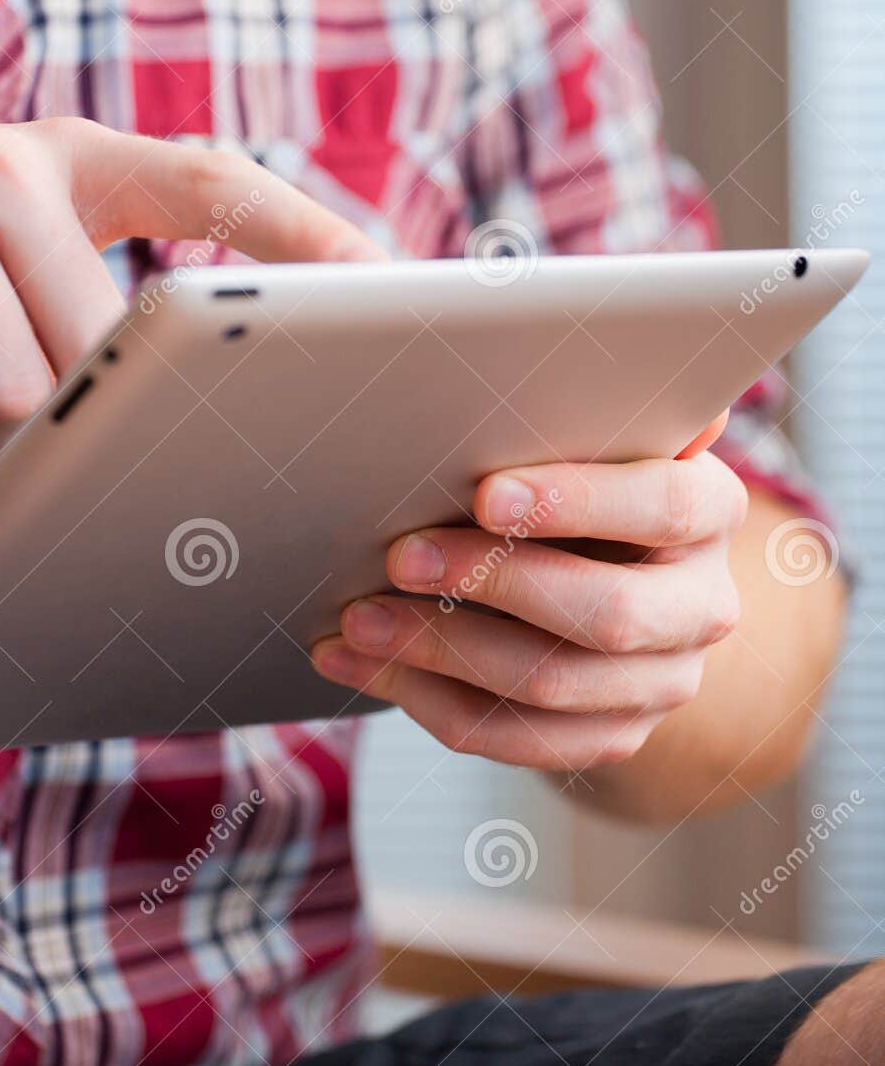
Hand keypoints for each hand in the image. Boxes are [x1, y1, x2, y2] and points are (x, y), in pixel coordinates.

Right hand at [0, 120, 382, 488]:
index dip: (310, 231)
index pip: (214, 183)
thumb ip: (93, 295)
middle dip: (84, 435)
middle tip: (33, 449)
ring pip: (23, 395)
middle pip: (112, 352)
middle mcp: (8, 160)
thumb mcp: (11, 245)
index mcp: (73, 157)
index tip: (391, 280)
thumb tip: (203, 418)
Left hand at [312, 422, 747, 771]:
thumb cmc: (580, 476)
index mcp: (710, 509)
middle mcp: (705, 606)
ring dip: (437, 649)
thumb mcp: (594, 433)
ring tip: (354, 618)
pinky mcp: (611, 737)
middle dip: (490, 584)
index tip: (483, 494)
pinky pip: (517, 739)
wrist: (614, 572)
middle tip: (397, 556)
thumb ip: (589, 401)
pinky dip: (428, 701)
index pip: (660, 506)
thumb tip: (551, 326)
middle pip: (606, 612)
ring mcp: (663, 683)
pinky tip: (361, 664)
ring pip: (549, 686)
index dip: (574, 503)